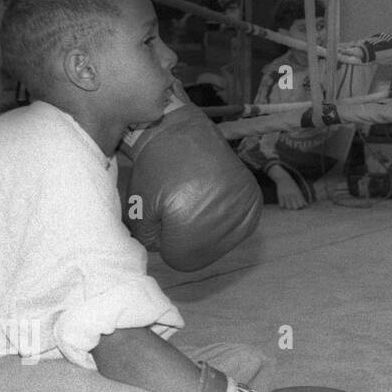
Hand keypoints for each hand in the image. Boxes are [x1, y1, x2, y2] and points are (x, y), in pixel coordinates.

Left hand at [121, 82, 260, 270]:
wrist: (181, 132)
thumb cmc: (155, 169)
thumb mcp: (138, 208)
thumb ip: (148, 240)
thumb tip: (166, 253)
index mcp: (189, 226)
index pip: (181, 259)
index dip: (167, 243)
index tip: (162, 220)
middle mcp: (221, 220)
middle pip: (204, 253)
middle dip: (187, 238)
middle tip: (177, 210)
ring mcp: (242, 209)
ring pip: (223, 242)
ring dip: (207, 230)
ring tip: (195, 202)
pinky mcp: (253, 200)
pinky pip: (241, 228)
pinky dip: (226, 222)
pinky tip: (214, 203)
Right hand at [271, 167, 308, 209]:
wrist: (284, 179)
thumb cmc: (292, 186)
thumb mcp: (298, 190)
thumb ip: (301, 198)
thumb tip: (306, 205)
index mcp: (298, 194)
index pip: (301, 204)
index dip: (300, 206)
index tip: (299, 205)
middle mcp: (292, 195)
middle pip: (295, 207)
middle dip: (295, 208)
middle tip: (294, 206)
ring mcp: (286, 196)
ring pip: (288, 207)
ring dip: (289, 207)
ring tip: (289, 205)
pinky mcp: (280, 196)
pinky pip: (281, 205)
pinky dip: (282, 205)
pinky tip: (283, 203)